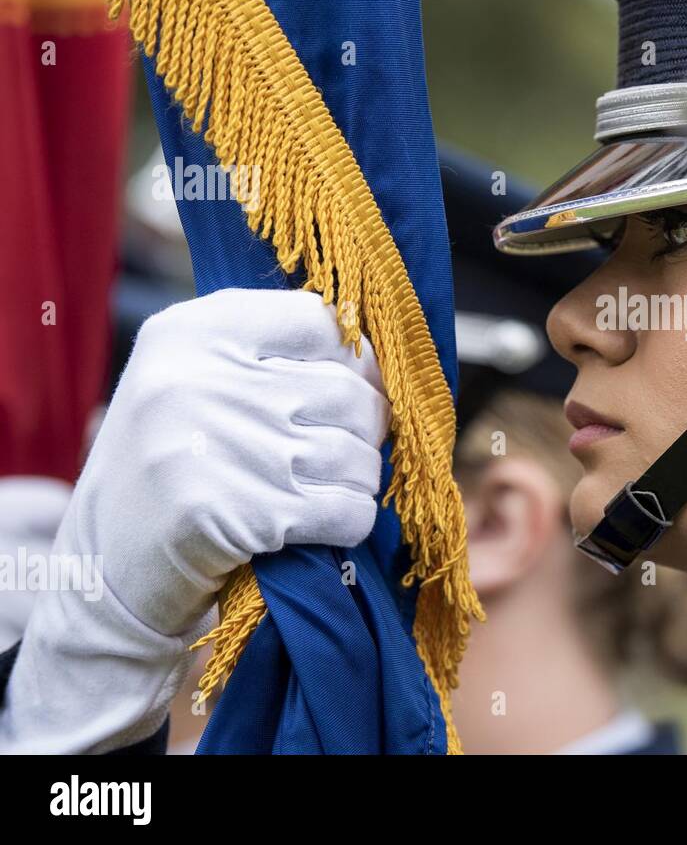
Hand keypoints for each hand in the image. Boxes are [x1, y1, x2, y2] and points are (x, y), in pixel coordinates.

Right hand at [0, 289, 388, 751]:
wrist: (103, 573)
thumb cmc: (171, 468)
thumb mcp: (192, 382)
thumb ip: (270, 354)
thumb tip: (373, 357)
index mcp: (189, 334)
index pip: (320, 322)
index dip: (353, 361)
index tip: (348, 391)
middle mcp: (202, 382)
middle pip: (350, 392)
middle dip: (362, 432)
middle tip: (335, 457)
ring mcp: (224, 449)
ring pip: (358, 456)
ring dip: (355, 483)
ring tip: (316, 494)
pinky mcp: (244, 516)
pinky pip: (350, 510)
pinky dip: (348, 524)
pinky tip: (315, 529)